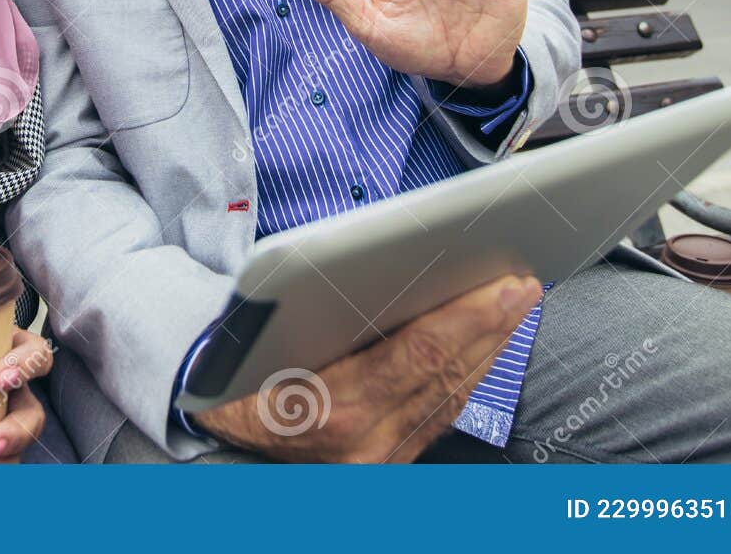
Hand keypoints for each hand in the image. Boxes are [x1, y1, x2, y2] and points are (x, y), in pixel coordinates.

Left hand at [0, 327, 53, 462]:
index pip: (36, 355)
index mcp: (12, 354)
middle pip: (33, 413)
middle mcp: (19, 391)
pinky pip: (4, 464)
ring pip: (21, 448)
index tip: (0, 379)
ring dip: (4, 462)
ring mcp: (10, 421)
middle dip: (15, 432)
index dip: (25, 366)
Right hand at [191, 274, 540, 461]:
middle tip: (522, 283)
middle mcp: (362, 447)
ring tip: (514, 305)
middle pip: (443, 378)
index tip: (500, 286)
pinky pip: (440, 416)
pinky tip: (484, 347)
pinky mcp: (387, 464)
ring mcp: (378, 462)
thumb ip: (315, 310)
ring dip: (488, 348)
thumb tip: (379, 267)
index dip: (466, 319)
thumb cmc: (229, 372)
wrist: (209, 429)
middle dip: (490, 327)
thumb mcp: (256, 334)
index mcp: (330, 412)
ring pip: (450, 399)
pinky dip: (468, 376)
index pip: (417, 358)